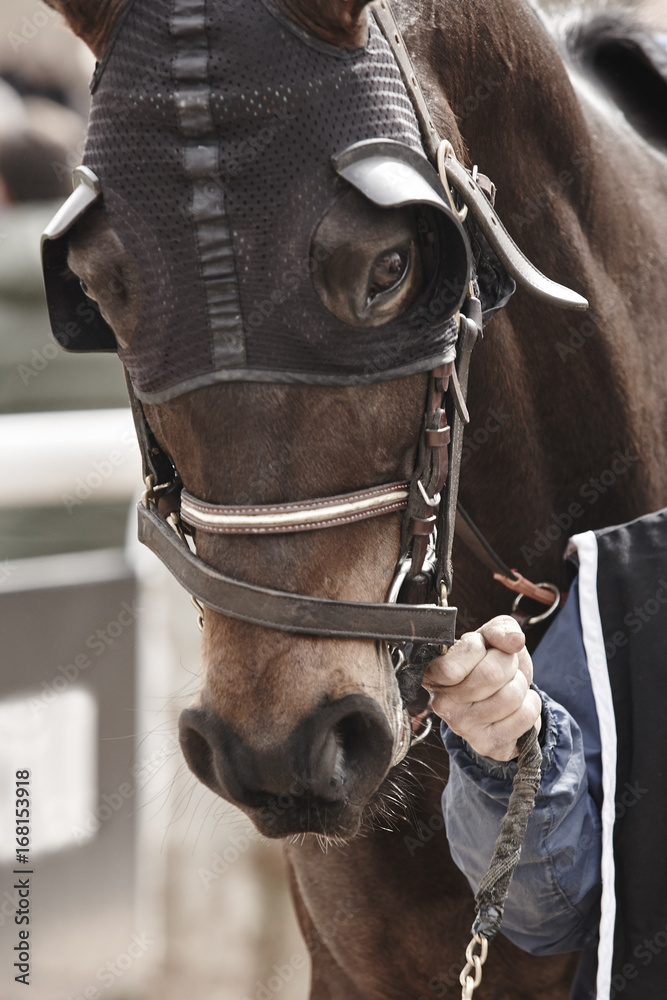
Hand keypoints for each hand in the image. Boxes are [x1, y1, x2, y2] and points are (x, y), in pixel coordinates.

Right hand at [422, 615, 541, 760]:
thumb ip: (500, 629)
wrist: (505, 703)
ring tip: (510, 687)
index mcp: (433, 674)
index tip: (480, 649)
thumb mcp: (491, 638)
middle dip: (508, 664)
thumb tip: (514, 641)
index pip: (452, 664)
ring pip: (511, 696)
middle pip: (490, 675)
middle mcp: (442, 703)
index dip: (477, 648)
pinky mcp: (486, 744)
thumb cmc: (491, 665)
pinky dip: (532, 705)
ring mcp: (463, 727)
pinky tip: (519, 706)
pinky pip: (525, 717)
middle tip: (504, 668)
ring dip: (521, 685)